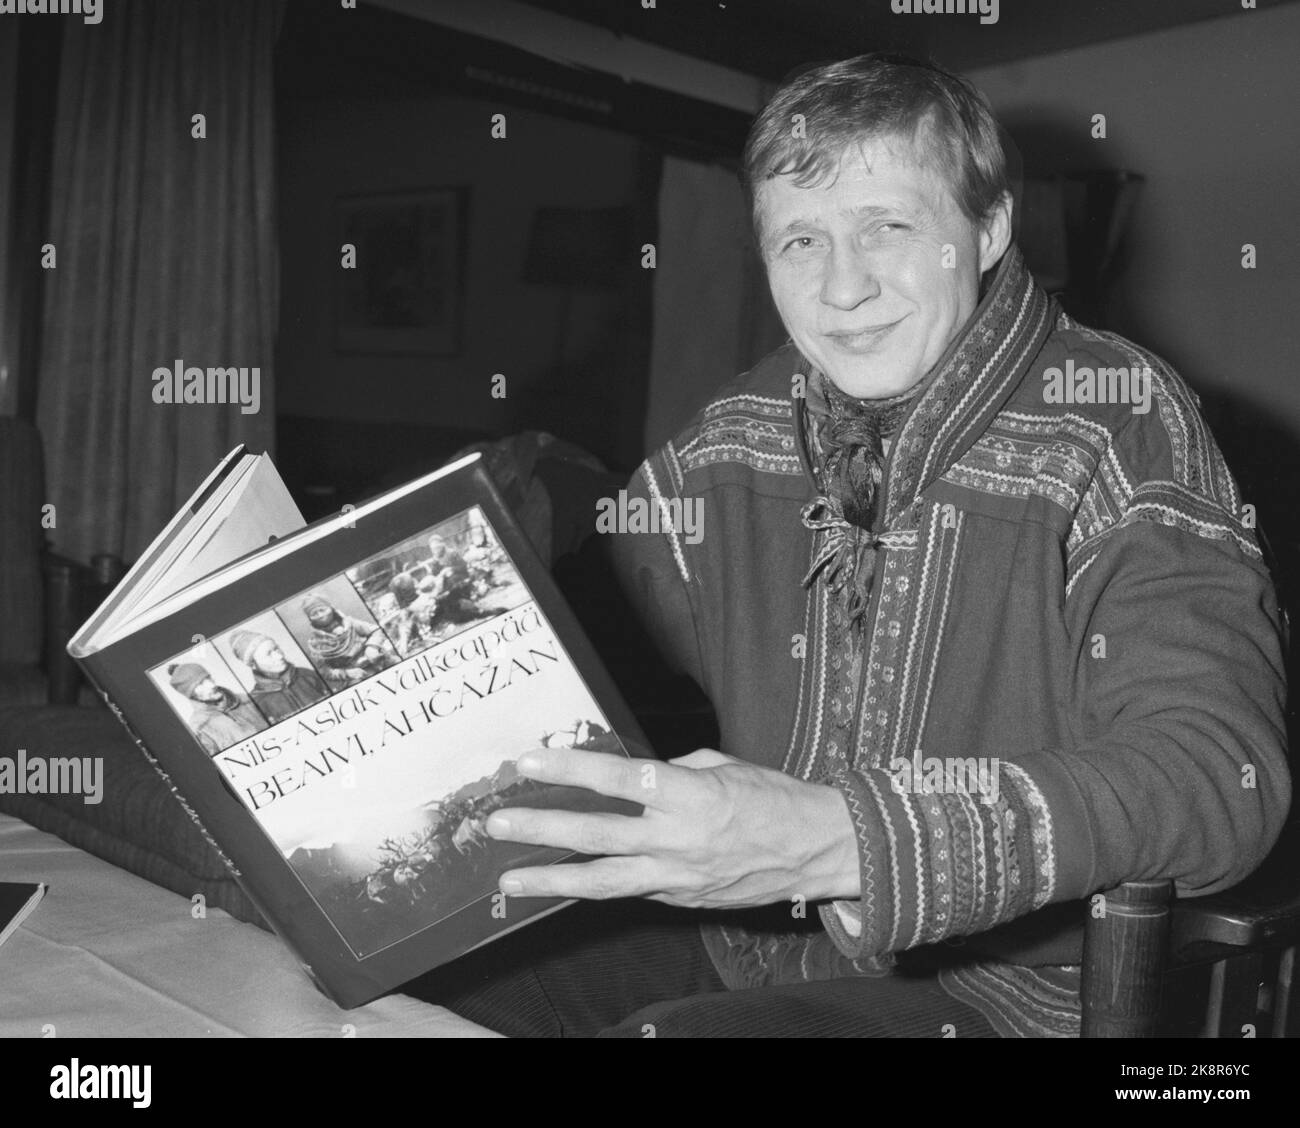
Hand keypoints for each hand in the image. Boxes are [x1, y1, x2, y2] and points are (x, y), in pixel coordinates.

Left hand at [488, 747, 860, 908]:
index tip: (530, 762)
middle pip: (597, 835)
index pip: (617, 780)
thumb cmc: (774, 798)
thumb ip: (671, 773)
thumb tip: (633, 776)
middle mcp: (677, 839)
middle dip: (542, 829)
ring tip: (508, 879)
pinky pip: (630, 891)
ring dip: (551, 878)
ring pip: (603, 881)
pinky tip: (562, 883)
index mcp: (689, 794)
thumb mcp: (721, 767)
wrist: (818, 850)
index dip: (570, 769)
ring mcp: (677, 877)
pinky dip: (594, 886)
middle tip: (498, 824)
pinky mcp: (681, 901)